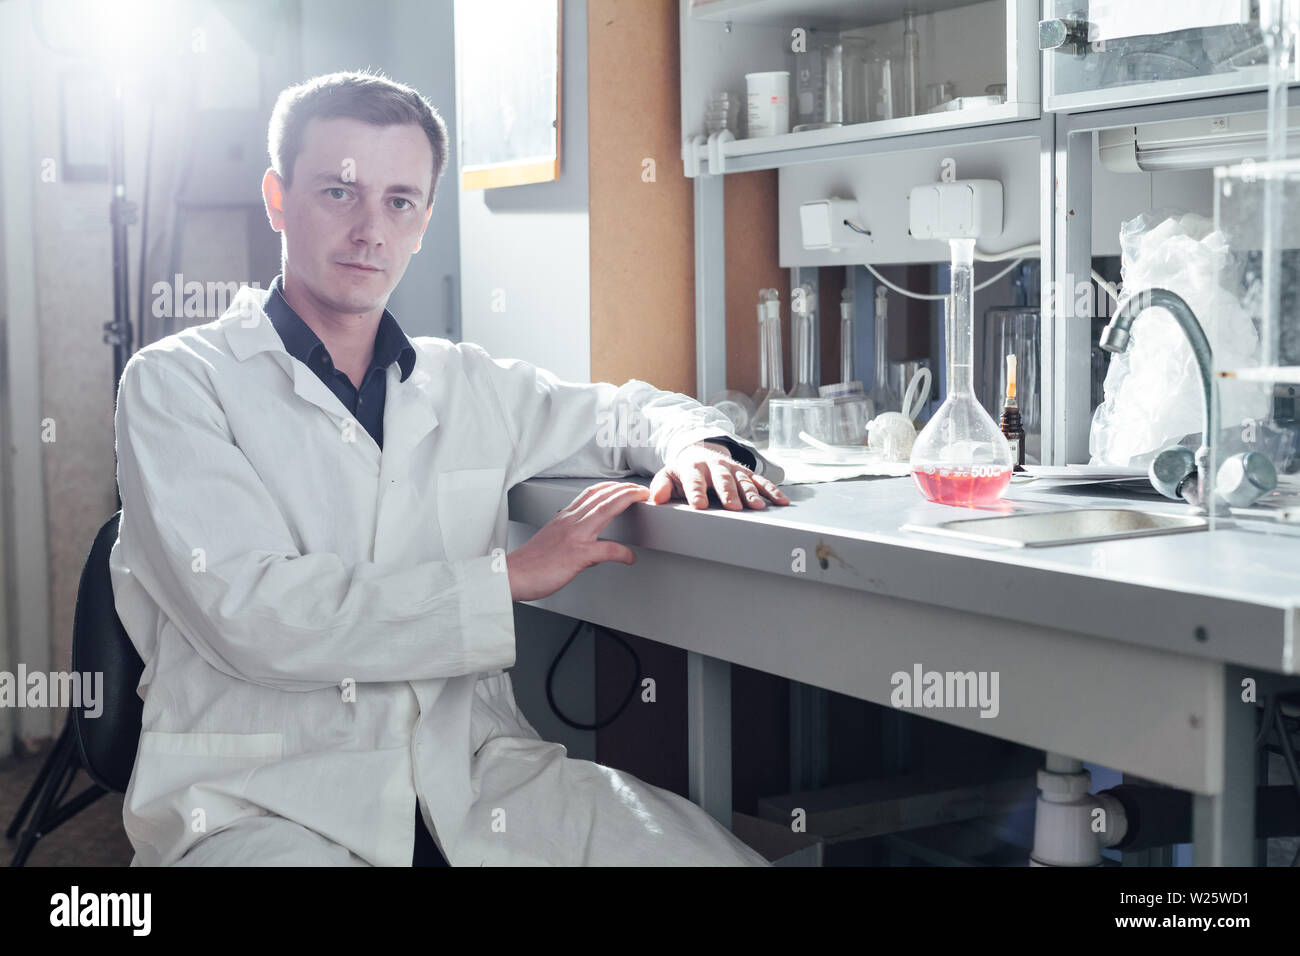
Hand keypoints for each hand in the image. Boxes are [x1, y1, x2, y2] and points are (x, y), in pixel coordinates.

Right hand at [505, 482, 649, 601]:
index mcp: (563, 518)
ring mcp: (574, 535)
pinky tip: (630, 557)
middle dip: (625, 488)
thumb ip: (571, 538)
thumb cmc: (529, 564)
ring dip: (627, 500)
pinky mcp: (577, 554)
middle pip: (602, 496)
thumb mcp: (551, 542)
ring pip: (605, 509)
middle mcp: (569, 521)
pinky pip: (608, 549)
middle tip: (641, 489)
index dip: (610, 487)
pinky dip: (623, 552)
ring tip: (642, 499)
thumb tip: (592, 547)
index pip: (590, 494)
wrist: (512, 575)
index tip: (624, 486)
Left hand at [648, 441, 789, 510]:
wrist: (699, 451)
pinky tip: (780, 501)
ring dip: (751, 492)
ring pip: (743, 480)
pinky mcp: (746, 473)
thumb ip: (661, 486)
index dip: (696, 491)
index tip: (698, 505)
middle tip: (732, 506)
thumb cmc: (683, 471)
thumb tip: (656, 498)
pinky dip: (771, 490)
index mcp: (693, 467)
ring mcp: (732, 469)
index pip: (693, 479)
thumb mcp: (668, 475)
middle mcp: (715, 466)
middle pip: (722, 479)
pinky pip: (760, 481)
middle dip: (728, 492)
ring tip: (757, 506)